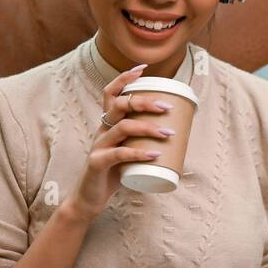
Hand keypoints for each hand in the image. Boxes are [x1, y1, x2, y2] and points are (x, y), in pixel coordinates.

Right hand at [65, 64, 177, 220]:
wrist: (90, 198)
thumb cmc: (113, 173)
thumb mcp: (128, 151)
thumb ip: (144, 140)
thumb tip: (177, 133)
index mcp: (107, 123)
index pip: (111, 93)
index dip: (124, 78)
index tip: (143, 69)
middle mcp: (101, 130)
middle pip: (120, 105)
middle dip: (145, 102)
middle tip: (167, 107)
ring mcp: (98, 145)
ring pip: (122, 127)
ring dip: (148, 127)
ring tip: (169, 133)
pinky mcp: (97, 163)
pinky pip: (119, 154)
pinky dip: (138, 153)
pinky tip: (154, 154)